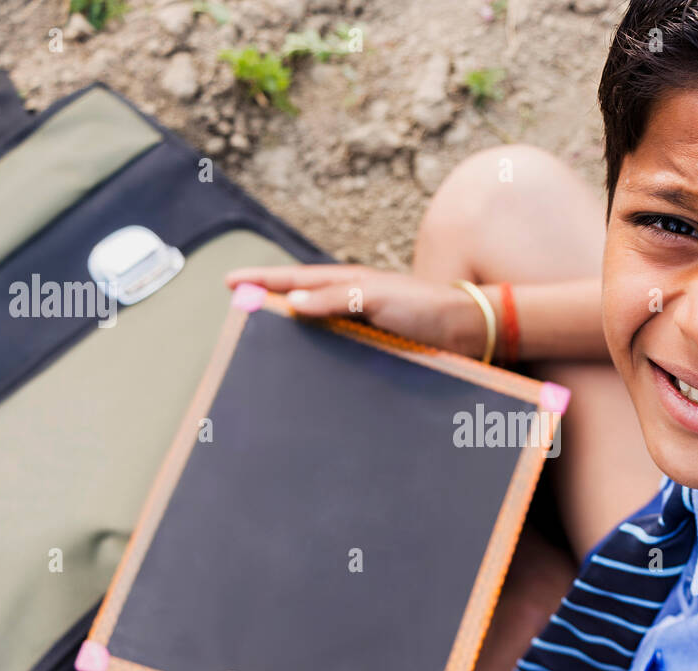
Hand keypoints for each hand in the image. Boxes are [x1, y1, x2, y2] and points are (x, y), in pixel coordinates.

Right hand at [224, 264, 489, 357]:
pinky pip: (333, 346)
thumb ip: (337, 299)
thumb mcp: (378, 298)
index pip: (295, 279)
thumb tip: (292, 303)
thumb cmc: (426, 306)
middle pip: (299, 300)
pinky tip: (305, 364)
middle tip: (235, 309)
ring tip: (259, 338)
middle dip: (266, 302)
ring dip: (288, 328)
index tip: (229, 282)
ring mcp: (360, 323)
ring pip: (314, 324)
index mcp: (348, 282)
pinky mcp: (372, 345)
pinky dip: (314, 349)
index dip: (262, 280)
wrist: (467, 331)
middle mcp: (350, 301)